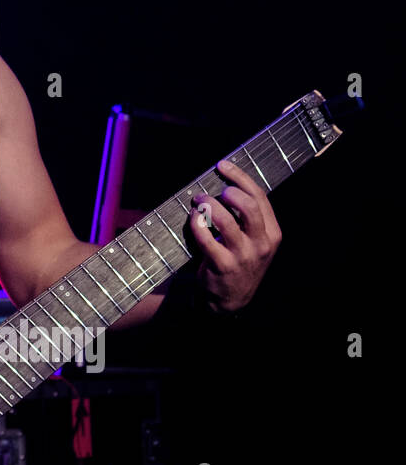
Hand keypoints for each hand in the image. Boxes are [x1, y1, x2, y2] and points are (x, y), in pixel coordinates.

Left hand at [188, 158, 281, 312]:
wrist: (230, 299)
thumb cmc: (238, 261)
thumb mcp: (254, 240)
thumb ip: (247, 217)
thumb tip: (228, 183)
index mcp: (272, 233)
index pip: (259, 197)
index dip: (240, 177)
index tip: (222, 165)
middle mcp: (261, 243)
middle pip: (248, 206)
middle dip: (226, 192)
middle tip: (211, 193)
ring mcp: (243, 256)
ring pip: (226, 220)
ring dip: (208, 205)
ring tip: (198, 202)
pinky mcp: (223, 265)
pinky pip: (206, 238)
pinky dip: (197, 223)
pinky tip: (193, 218)